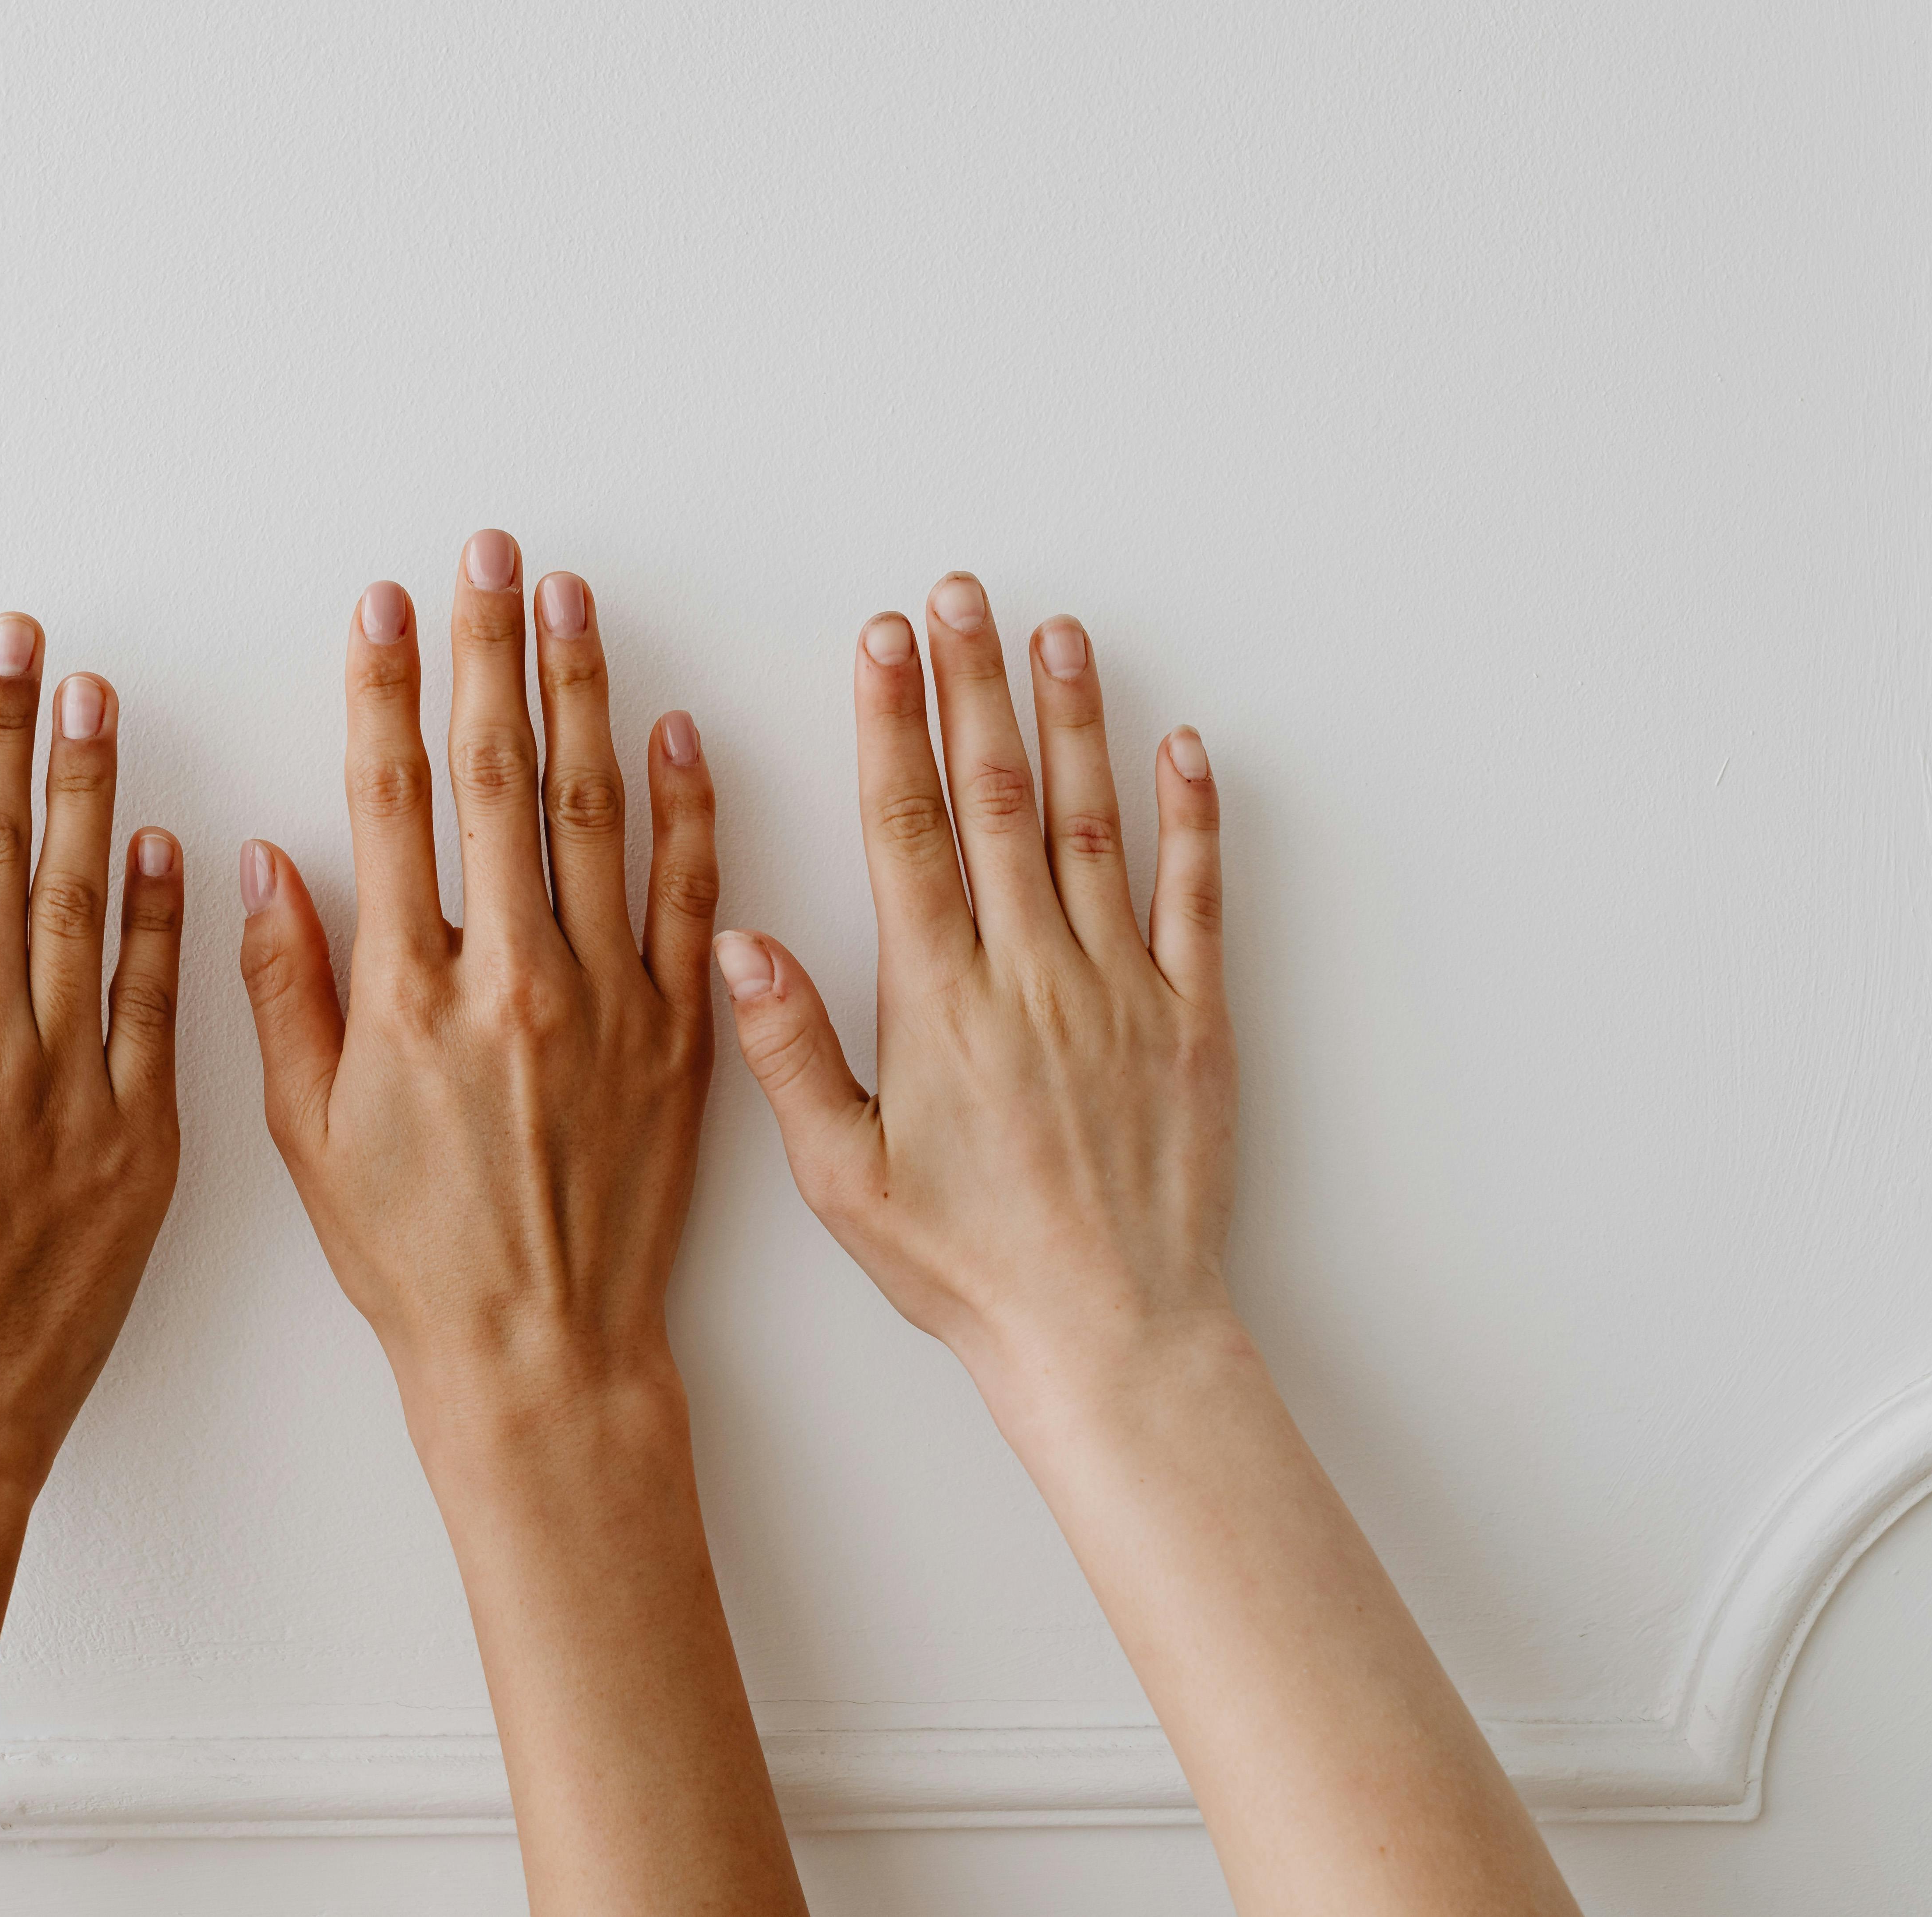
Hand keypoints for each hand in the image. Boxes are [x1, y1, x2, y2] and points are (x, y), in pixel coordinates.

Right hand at [236, 533, 719, 1410]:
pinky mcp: (680, 1036)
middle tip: (492, 555)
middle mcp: (510, 981)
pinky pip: (689, 900)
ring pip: (597, 815)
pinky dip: (687, 811)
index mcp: (407, 998)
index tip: (386, 603)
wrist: (539, 1351)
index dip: (385, 690)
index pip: (392, 803)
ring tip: (571, 600)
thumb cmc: (414, 1257)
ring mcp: (606, 1002)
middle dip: (488, 653)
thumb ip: (283, 991)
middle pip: (498, 780)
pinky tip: (677, 730)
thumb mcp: (306, 1135)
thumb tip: (262, 860)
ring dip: (583, 695)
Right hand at [712, 573, 1234, 1381]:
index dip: (891, 724)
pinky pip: (1194, 898)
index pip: (908, 830)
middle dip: (972, 686)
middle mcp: (1031, 976)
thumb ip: (790, 1055)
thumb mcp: (842, 1180)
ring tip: (1054, 631)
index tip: (882, 641)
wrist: (1108, 1336)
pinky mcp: (1192, 1021)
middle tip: (959, 595)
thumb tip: (738, 943)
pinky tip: (1183, 745)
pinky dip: (1193, 817)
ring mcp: (1119, 991)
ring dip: (1071, 720)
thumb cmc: (968, 1268)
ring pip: (1090, 826)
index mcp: (939, 1005)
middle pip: (996, 799)